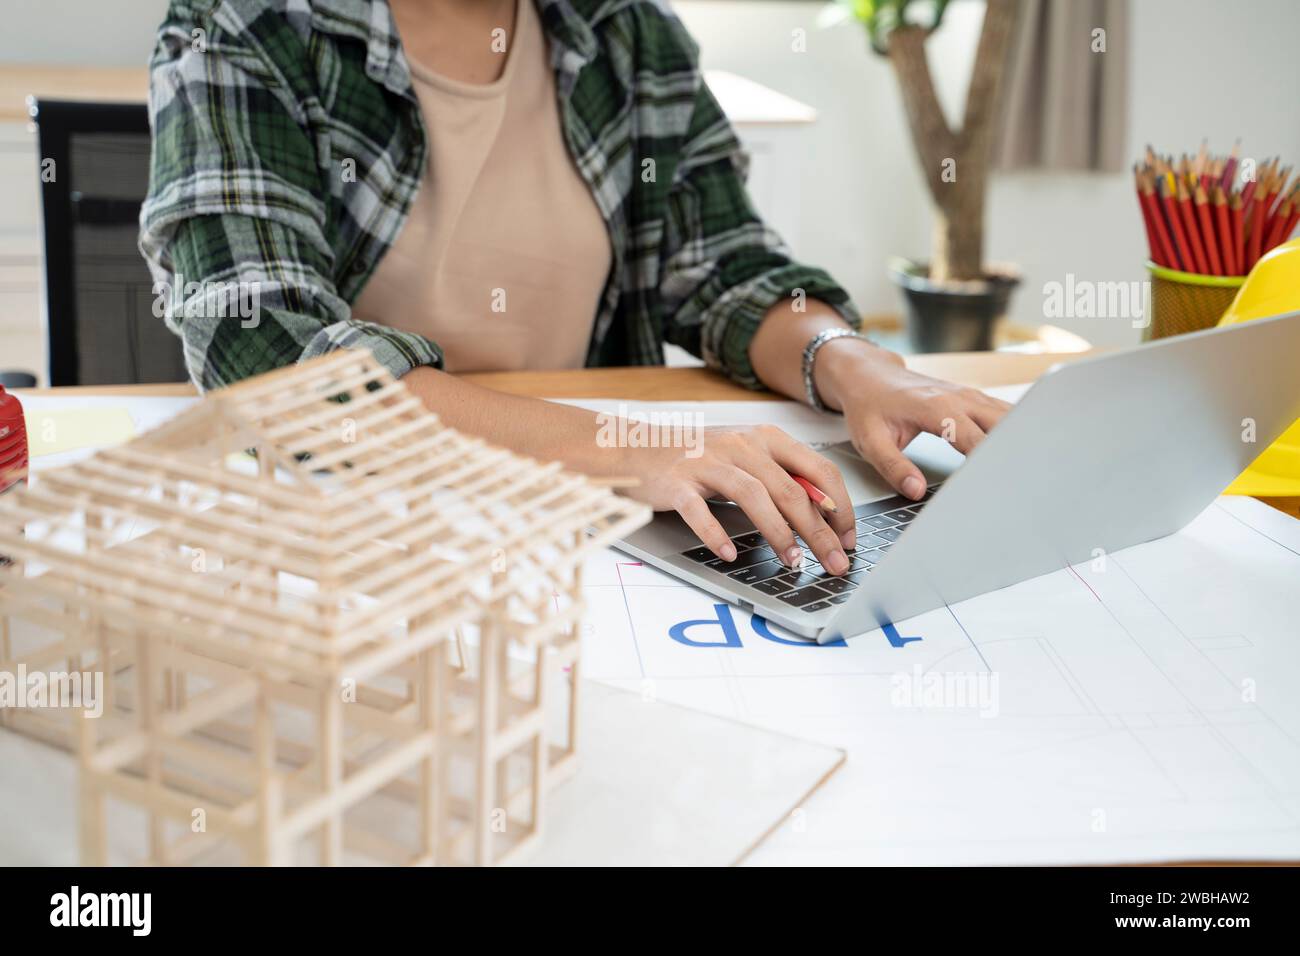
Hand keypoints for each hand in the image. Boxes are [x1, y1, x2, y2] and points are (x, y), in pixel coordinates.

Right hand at [617, 425, 857, 574]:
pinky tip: (728, 554)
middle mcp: (741, 445)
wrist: (636, 447)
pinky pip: (698, 509)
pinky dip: (714, 533)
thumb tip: (827, 513)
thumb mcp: (748, 458)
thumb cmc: (699, 458)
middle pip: (790, 489)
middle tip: (834, 562)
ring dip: (777, 532)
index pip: (818, 470)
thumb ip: (783, 478)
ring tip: (792, 561)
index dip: (840, 507)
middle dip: (819, 531)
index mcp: (766, 438)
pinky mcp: (676, 481)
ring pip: (753, 496)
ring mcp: (707, 462)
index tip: (849, 538)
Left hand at [816, 340, 1012, 499]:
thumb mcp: (871, 440)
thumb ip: (893, 467)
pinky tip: (1025, 450)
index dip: (991, 465)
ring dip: (1022, 440)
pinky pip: (1003, 413)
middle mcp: (960, 398)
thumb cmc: (870, 407)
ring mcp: (970, 395)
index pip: (976, 442)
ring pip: (1009, 417)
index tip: (1002, 486)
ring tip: (1035, 470)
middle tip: (1028, 484)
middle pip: (1003, 427)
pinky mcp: (973, 398)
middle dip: (1016, 453)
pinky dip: (1015, 430)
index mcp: (937, 408)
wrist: (869, 375)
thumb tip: (916, 490)